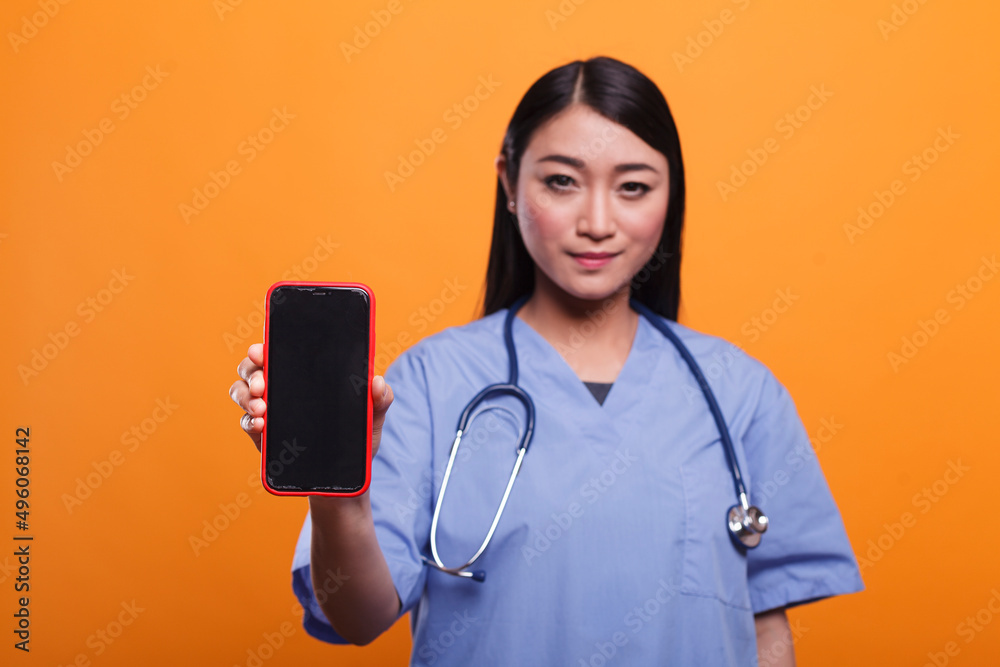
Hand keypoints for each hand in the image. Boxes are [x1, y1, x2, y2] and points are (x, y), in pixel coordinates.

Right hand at [229, 344, 394, 460]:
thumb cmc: (358, 436)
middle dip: (251, 372)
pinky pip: (246, 421)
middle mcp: (282, 387)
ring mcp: (269, 409)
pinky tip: (260, 424)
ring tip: (261, 408)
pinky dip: (249, 420)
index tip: (261, 350)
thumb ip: (380, 399)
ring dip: (245, 396)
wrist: (347, 476)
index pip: (280, 351)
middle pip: (253, 368)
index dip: (264, 347)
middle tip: (262, 385)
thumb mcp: (373, 416)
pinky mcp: (263, 433)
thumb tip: (378, 382)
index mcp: (306, 374)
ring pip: (242, 391)